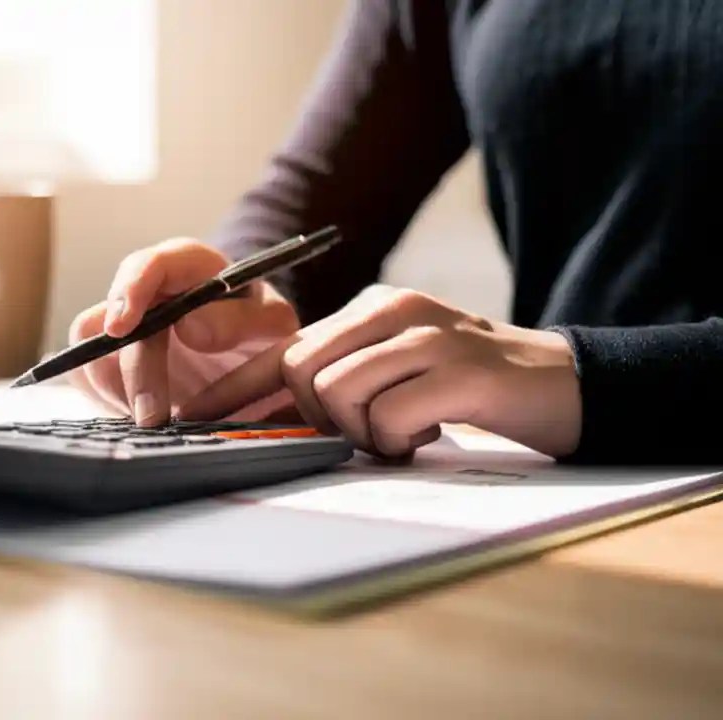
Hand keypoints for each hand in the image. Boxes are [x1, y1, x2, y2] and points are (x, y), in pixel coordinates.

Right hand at [66, 237, 298, 425]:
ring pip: (89, 349)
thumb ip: (240, 320)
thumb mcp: (272, 323)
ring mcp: (126, 326)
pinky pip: (89, 376)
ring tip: (149, 421)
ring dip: (113, 389)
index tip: (120, 328)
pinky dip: (107, 401)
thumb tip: (189, 326)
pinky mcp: (113, 359)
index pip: (145, 266)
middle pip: (113, 321)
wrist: (254, 352)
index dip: (127, 292)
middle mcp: (146, 291)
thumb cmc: (263, 328)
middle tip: (154, 416)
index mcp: (185, 267)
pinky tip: (138, 418)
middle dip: (133, 373)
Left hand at [178, 285, 581, 457]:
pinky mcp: (460, 372)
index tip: (195, 418)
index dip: (232, 387)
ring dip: (362, 433)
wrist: (559, 382)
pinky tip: (429, 433)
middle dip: (312, 416)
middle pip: (300, 369)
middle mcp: (392, 311)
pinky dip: (398, 441)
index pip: (280, 347)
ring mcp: (427, 337)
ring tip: (403, 433)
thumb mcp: (394, 369)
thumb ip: (340, 378)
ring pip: (339, 395)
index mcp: (368, 309)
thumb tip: (265, 416)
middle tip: (359, 431)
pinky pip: (390, 418)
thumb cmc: (463, 385)